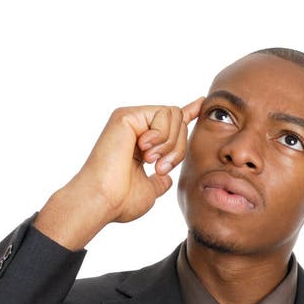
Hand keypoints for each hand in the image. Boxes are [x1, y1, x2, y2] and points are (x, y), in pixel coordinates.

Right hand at [76, 97, 204, 224]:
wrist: (102, 200)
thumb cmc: (120, 201)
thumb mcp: (150, 190)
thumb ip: (160, 180)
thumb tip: (166, 178)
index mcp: (141, 144)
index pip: (168, 124)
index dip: (188, 112)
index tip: (201, 102)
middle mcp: (135, 128)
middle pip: (179, 121)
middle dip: (178, 148)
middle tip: (160, 169)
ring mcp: (130, 120)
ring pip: (174, 116)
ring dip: (170, 144)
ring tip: (151, 161)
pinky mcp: (126, 115)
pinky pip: (163, 114)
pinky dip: (160, 136)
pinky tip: (143, 150)